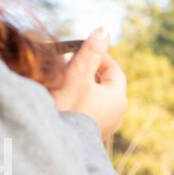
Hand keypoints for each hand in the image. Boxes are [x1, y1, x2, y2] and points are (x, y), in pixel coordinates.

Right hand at [51, 27, 126, 141]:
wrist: (55, 144)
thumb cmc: (68, 107)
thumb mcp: (79, 74)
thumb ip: (91, 51)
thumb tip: (104, 29)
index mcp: (118, 99)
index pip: (113, 70)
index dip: (98, 56)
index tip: (81, 50)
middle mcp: (116, 114)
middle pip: (104, 83)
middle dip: (87, 70)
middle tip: (68, 63)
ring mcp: (105, 126)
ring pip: (95, 97)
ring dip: (81, 85)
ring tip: (63, 78)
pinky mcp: (91, 134)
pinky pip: (88, 110)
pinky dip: (78, 100)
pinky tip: (62, 97)